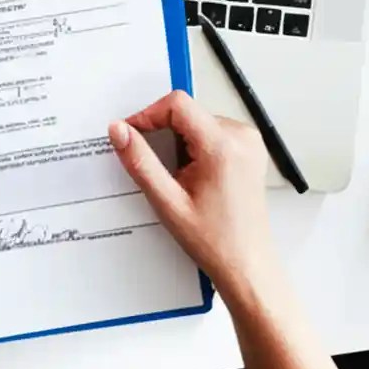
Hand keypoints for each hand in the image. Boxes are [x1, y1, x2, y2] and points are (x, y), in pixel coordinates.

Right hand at [108, 91, 274, 294]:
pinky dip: (194, 146)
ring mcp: (249, 142)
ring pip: (197, 121)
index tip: (131, 135)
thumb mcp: (167, 201)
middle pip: (187, 112)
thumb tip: (119, 130)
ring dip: (179, 142)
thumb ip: (140, 161)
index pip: (177, 104)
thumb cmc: (213, 240)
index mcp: (222, 147)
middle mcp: (241, 137)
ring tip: (179, 178)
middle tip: (156, 168)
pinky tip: (193, 176)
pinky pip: (212, 132)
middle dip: (163, 134)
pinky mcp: (250, 149)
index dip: (148, 115)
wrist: (247, 264)